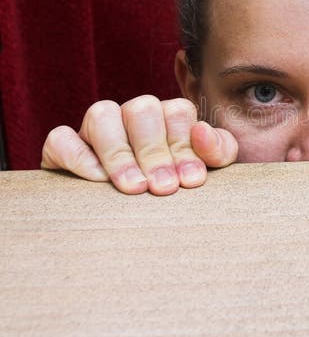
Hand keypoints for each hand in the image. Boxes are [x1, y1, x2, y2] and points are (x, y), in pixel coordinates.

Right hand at [41, 96, 237, 194]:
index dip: (185, 145)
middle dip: (155, 151)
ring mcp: (96, 131)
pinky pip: (62, 138)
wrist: (133, 227)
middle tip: (164, 188)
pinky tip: (98, 181)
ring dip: (119, 152)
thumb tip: (201, 130)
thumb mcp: (205, 171)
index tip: (190, 181)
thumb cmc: (175, 191)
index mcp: (166, 119)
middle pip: (142, 109)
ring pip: (101, 114)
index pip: (178, 112)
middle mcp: (131, 118)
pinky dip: (79, 157)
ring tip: (134, 187)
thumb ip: (218, 150)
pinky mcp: (63, 149)